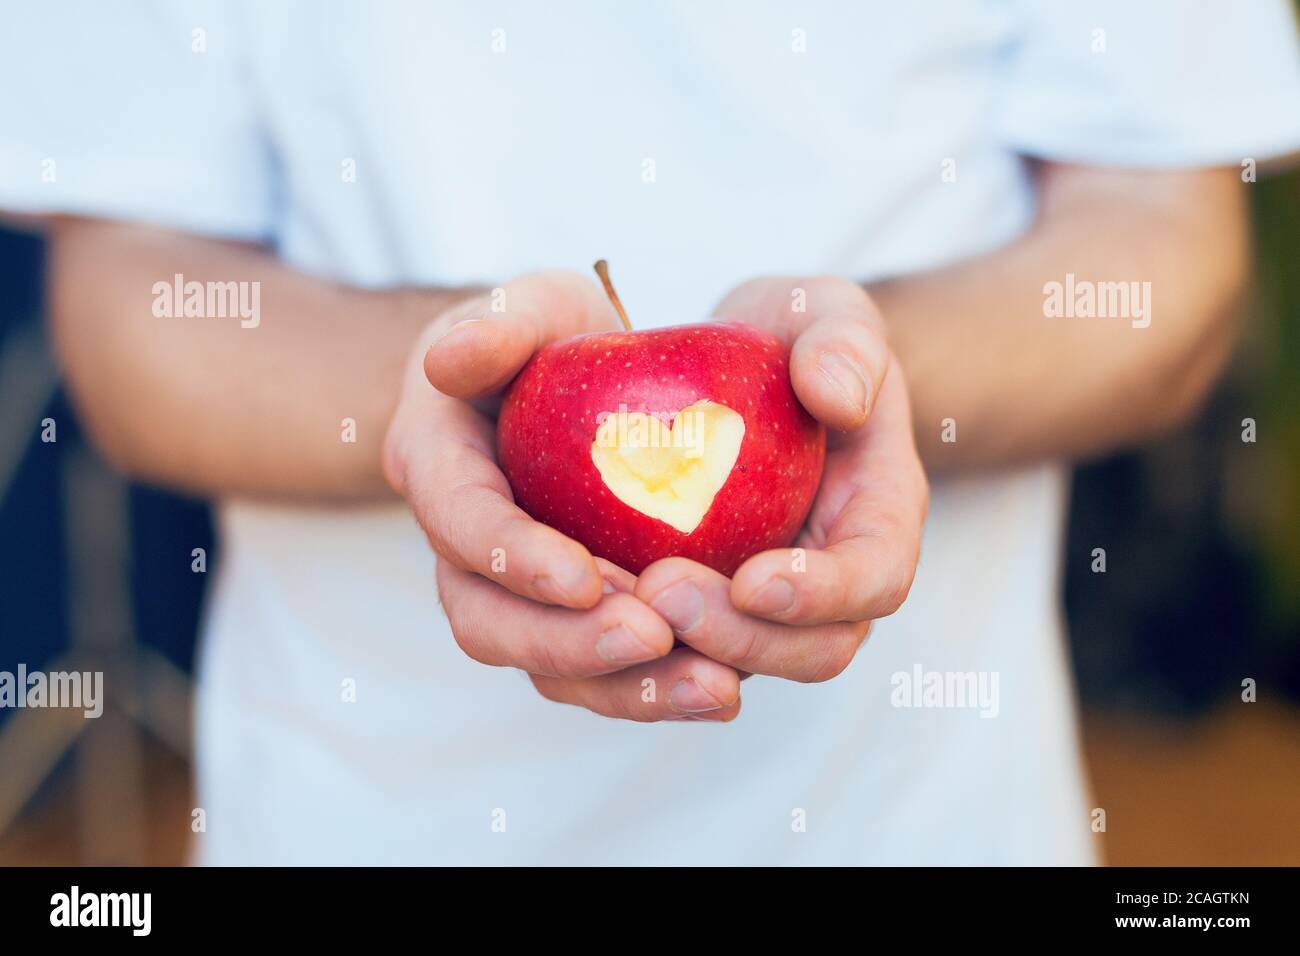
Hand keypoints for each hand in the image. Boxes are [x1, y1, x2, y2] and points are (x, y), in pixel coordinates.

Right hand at [383, 272, 742, 720]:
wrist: (569, 377)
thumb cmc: (551, 331)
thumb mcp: (532, 303)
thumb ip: (496, 324)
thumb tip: (448, 362)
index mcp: (436, 463)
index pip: (457, 521)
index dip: (512, 557)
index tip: (587, 577)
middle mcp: (461, 544)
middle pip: (487, 621)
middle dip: (565, 643)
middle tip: (654, 636)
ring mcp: (510, 590)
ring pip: (544, 666)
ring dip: (622, 686)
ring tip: (713, 685)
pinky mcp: (566, 618)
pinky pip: (598, 672)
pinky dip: (655, 686)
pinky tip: (723, 684)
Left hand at [632, 276, 927, 682]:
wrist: (745, 371)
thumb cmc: (791, 339)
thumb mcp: (825, 314)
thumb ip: (844, 343)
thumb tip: (838, 397)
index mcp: (879, 519)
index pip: (875, 579)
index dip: (823, 595)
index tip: (755, 579)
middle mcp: (830, 583)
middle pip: (808, 651)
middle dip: (738, 638)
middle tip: (659, 590)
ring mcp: (763, 610)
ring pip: (732, 670)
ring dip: (672, 659)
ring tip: (608, 603)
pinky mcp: (697, 613)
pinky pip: (666, 655)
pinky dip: (620, 646)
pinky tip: (568, 606)